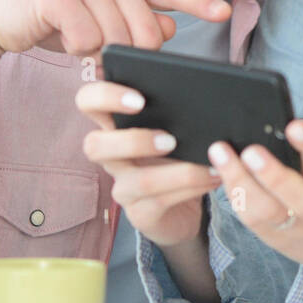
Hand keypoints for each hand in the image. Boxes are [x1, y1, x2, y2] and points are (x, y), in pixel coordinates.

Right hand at [0, 0, 230, 57]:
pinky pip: (87, 41)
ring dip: (97, 53)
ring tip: (77, 38)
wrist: (0, 9)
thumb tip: (169, 26)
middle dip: (130, 55)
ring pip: (117, 40)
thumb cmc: (59, 16)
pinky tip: (60, 35)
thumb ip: (138, 20)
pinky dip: (75, 49)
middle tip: (103, 53)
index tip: (224, 12)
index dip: (199, 2)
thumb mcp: (103, 18)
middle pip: (147, 34)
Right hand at [76, 79, 220, 246]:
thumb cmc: (177, 158)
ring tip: (210, 164)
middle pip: (93, 145)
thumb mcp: (175, 130)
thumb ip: (175, 110)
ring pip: (139, 181)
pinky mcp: (140, 214)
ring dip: (180, 172)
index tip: (139, 100)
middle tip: (171, 140)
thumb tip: (204, 89)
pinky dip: (193, 188)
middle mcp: (112, 158)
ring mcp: (123, 188)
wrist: (183, 210)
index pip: (88, 102)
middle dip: (133, 140)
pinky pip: (161, 201)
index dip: (104, 96)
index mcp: (115, 127)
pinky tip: (214, 178)